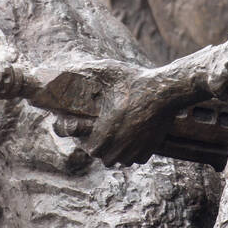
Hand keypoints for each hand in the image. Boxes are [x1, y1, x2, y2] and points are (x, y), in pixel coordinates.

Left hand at [47, 36, 227, 166]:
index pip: (89, 148)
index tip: (94, 127)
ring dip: (119, 149)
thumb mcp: (106, 75)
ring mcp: (133, 154)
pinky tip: (136, 134)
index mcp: (101, 138)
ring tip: (122, 132)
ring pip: (120, 159)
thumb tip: (65, 68)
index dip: (91, 137)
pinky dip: (135, 149)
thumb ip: (85, 74)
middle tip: (109, 128)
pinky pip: (136, 157)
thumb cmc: (132, 83)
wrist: (163, 93)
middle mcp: (116, 151)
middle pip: (104, 156)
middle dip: (105, 145)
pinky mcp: (148, 153)